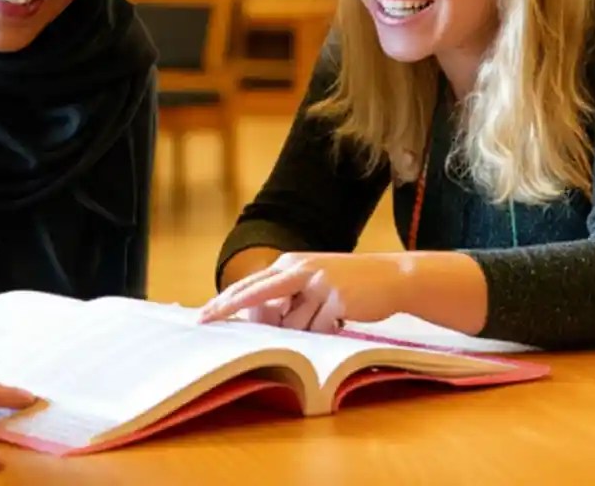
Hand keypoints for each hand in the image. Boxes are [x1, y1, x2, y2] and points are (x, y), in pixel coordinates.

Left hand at [199, 252, 410, 332]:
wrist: (391, 277)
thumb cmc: (346, 284)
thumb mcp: (312, 283)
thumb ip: (286, 297)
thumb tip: (258, 319)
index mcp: (290, 263)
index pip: (251, 283)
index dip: (225, 300)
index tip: (203, 314)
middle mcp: (300, 269)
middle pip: (257, 294)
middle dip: (230, 309)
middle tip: (206, 320)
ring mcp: (319, 283)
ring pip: (292, 323)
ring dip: (304, 329)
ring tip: (326, 316)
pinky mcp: (337, 299)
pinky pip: (318, 330)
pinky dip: (325, 331)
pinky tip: (341, 318)